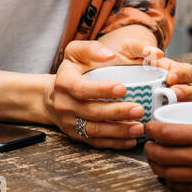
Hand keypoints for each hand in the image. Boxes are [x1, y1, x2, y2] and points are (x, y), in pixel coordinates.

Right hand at [43, 40, 191, 150]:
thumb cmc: (72, 71)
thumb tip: (109, 54)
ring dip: (118, 131)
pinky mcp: (76, 136)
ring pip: (94, 130)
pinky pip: (95, 142)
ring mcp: (69, 123)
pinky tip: (131, 140)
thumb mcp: (75, 53)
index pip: (81, 88)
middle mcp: (64, 104)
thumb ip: (91, 48)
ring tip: (139, 128)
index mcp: (64, 83)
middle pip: (91, 111)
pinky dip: (114, 143)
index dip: (101, 90)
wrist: (52, 97)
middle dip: (117, 112)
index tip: (123, 88)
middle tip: (139, 110)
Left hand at [144, 101, 191, 191]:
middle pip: (160, 155)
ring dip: (156, 165)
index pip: (167, 132)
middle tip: (151, 141)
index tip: (152, 124)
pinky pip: (181, 188)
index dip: (153, 128)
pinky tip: (172, 174)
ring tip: (157, 157)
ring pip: (167, 173)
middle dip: (150, 147)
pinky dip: (170, 180)